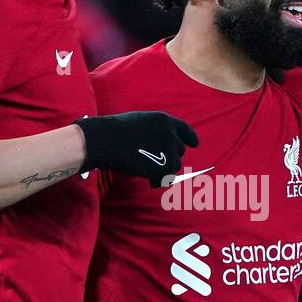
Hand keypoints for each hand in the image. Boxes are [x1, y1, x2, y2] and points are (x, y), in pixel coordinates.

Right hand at [76, 111, 199, 185]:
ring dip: (164, 169)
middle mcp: (170, 134)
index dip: (190, 138)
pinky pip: (167, 178)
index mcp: (165, 121)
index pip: (185, 130)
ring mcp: (168, 150)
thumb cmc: (117, 131)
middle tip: (151, 161)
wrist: (107, 140)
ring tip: (147, 170)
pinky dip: (159, 180)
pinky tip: (149, 179)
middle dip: (169, 157)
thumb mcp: (141, 122)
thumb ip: (155, 131)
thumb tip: (162, 145)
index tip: (194, 144)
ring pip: (175, 165)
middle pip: (179, 151)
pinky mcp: (163, 166)